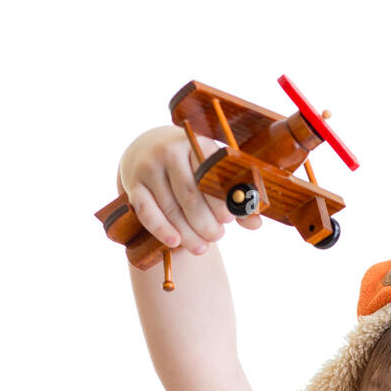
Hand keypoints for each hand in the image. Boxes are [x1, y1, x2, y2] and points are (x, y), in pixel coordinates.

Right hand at [115, 125, 263, 255]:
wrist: (148, 149)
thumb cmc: (190, 168)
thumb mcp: (211, 173)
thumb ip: (234, 197)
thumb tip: (256, 223)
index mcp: (197, 143)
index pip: (210, 175)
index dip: (221, 200)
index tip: (229, 219)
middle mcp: (171, 150)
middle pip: (190, 195)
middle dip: (205, 222)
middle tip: (216, 236)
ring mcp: (149, 166)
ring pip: (171, 207)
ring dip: (188, 233)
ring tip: (201, 247)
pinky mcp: (134, 184)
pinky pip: (148, 212)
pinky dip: (162, 229)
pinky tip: (175, 242)